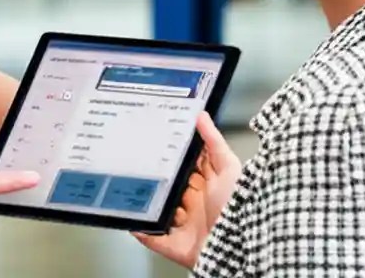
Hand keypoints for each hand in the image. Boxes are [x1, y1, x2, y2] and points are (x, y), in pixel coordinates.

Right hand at [134, 113, 240, 268]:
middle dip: (153, 177)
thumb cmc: (238, 208)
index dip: (168, 153)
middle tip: (133, 159)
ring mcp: (180, 224)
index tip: (151, 138)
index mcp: (205, 185)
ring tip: (124, 184)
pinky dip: (138, 227)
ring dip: (142, 200)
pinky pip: (149, 235)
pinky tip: (127, 214)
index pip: (182, 166)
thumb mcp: (228, 168)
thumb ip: (214, 142)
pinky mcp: (171, 243)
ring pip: (154, 209)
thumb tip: (202, 115)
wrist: (240, 248)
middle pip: (166, 187)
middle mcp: (192, 203)